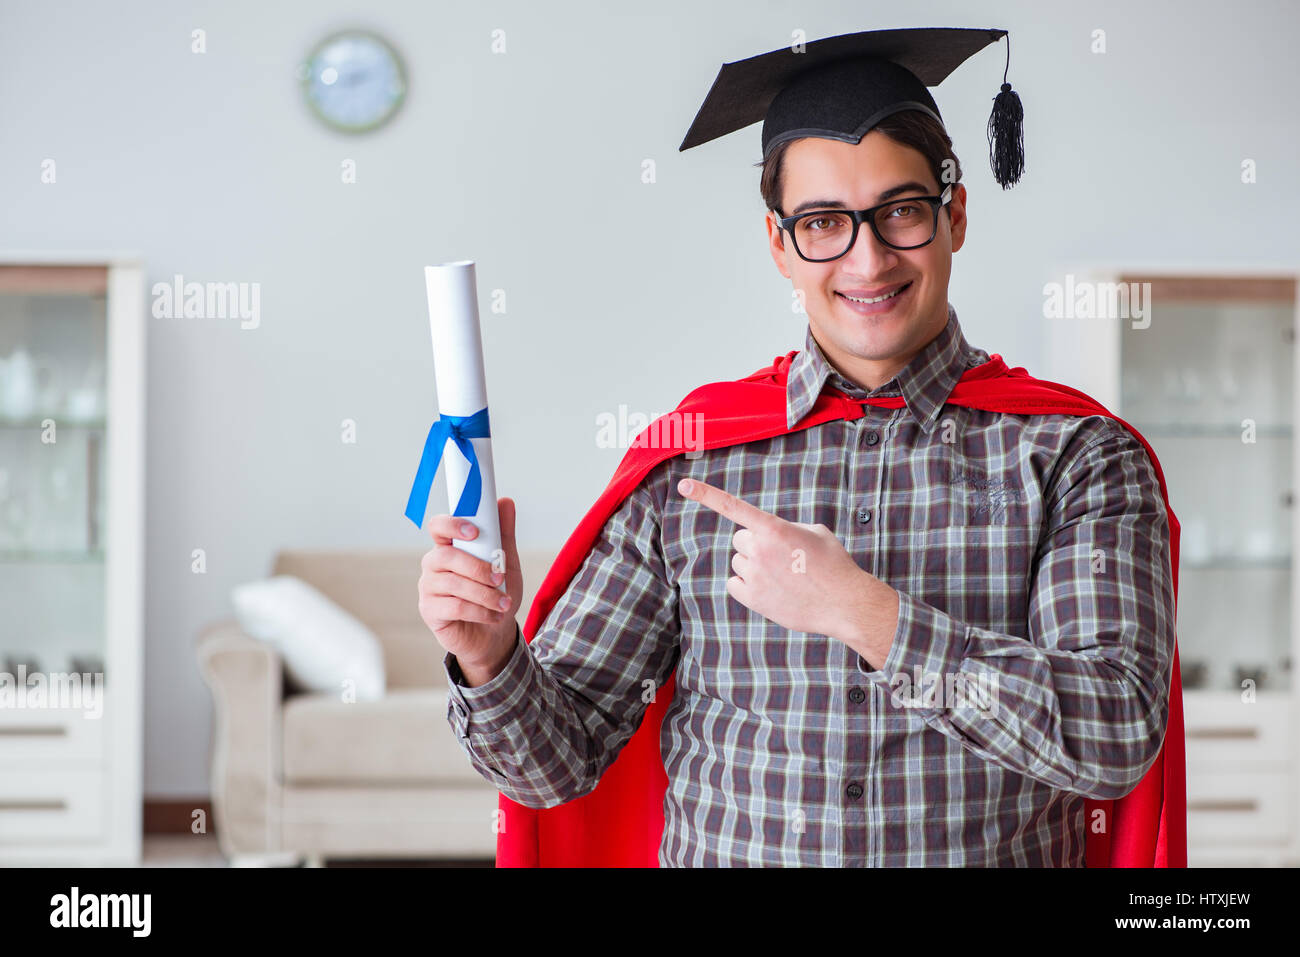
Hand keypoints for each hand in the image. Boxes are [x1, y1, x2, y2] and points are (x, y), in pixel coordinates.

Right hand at [418, 497, 521, 673]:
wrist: (493, 633)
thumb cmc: (495, 594)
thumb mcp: (506, 563)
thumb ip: (504, 534)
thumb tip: (505, 502)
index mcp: (449, 547)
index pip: (438, 527)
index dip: (452, 525)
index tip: (474, 531)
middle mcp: (434, 564)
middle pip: (447, 556)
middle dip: (478, 568)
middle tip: (500, 577)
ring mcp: (429, 588)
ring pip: (453, 584)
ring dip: (485, 594)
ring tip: (504, 603)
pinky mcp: (430, 611)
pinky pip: (455, 606)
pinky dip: (480, 611)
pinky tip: (494, 615)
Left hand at [676, 477, 896, 661]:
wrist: (844, 602)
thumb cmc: (834, 564)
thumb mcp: (815, 532)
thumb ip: (785, 528)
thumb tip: (768, 536)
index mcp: (773, 528)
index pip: (732, 506)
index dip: (705, 494)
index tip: (683, 486)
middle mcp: (759, 549)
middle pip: (740, 540)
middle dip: (755, 544)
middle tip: (781, 557)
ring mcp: (753, 575)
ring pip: (739, 562)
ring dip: (755, 565)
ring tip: (784, 576)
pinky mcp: (752, 598)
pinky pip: (735, 584)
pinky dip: (747, 585)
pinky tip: (771, 589)